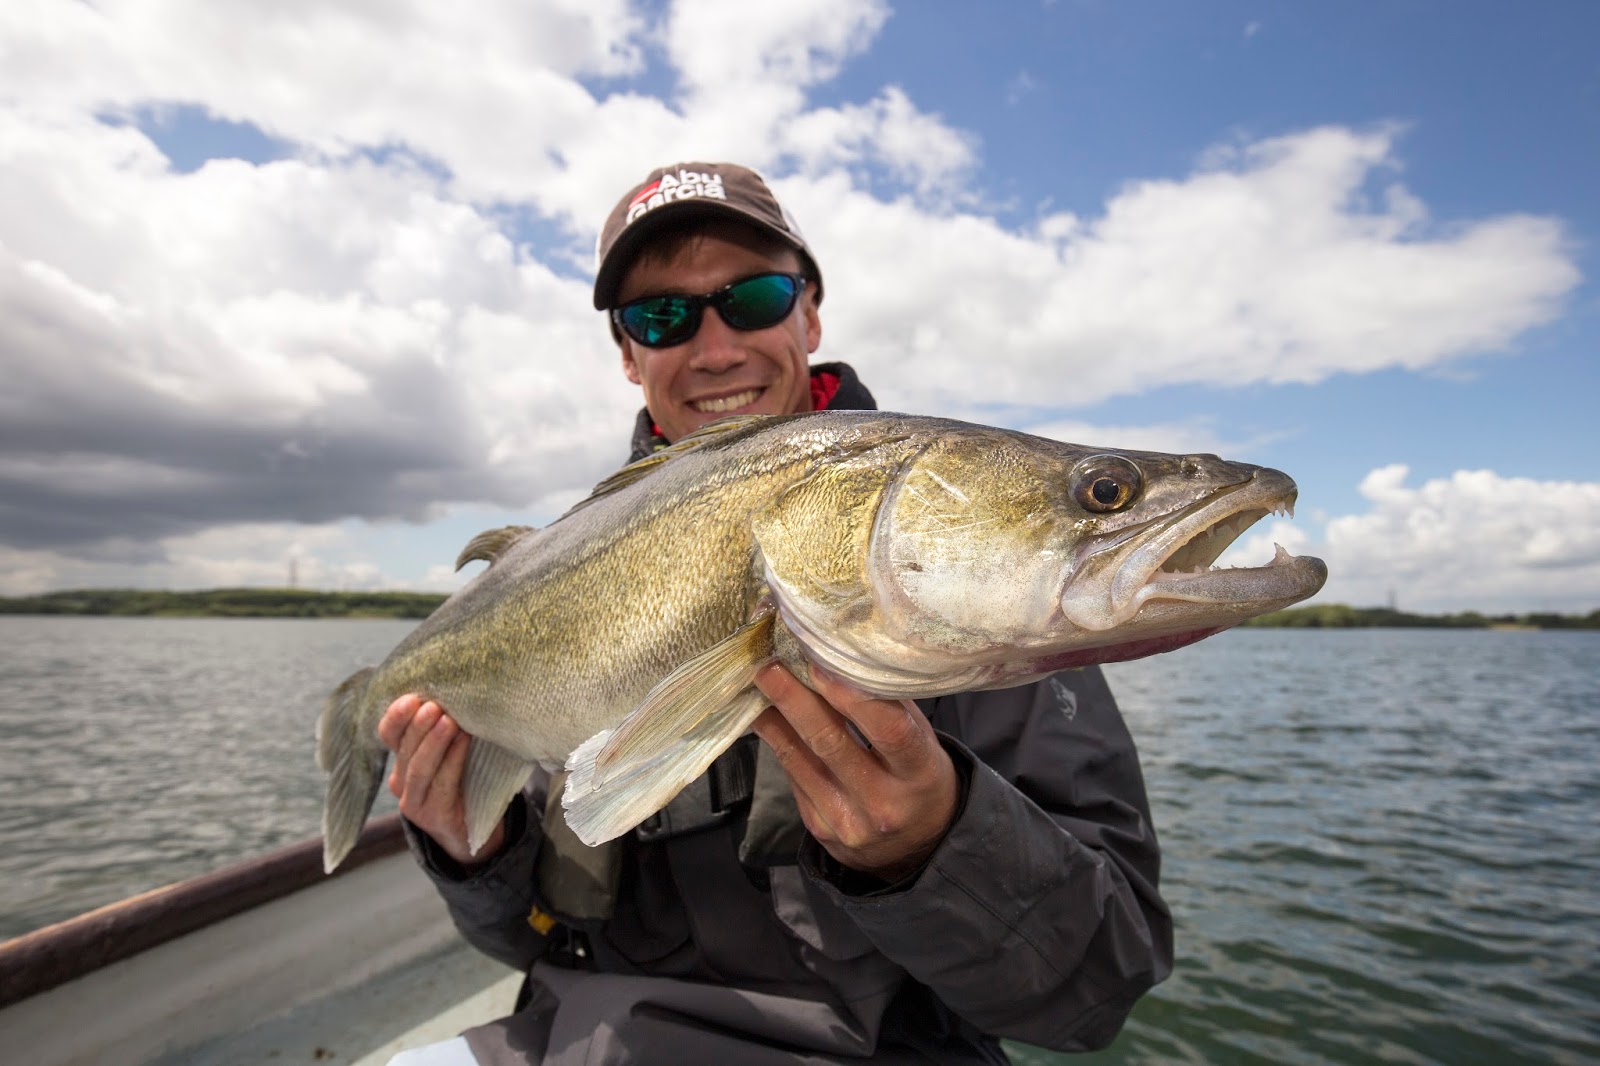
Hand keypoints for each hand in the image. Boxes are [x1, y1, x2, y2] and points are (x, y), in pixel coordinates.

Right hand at [377, 694, 505, 868]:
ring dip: (434, 742)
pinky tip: (465, 741)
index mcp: (401, 760)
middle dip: (418, 725)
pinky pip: (442, 783)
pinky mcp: (433, 816)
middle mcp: (400, 781)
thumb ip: (444, 727)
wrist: (472, 829)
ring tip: (449, 721)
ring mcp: (414, 802)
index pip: (389, 734)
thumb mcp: (448, 751)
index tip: (411, 697)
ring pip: (419, 768)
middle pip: (404, 749)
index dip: (396, 716)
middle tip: (433, 705)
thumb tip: (457, 691)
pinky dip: (454, 759)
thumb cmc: (463, 780)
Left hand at [752, 664, 958, 882]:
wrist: (914, 845)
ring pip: (800, 760)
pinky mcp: (819, 828)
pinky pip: (793, 776)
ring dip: (774, 718)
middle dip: (794, 700)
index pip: (888, 731)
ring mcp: (846, 821)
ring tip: (758, 682)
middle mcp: (883, 803)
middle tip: (768, 666)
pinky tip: (767, 715)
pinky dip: (779, 741)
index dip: (851, 696)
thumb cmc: (918, 777)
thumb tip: (845, 656)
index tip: (820, 663)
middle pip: (830, 743)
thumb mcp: (923, 742)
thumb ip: (891, 704)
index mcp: (919, 775)